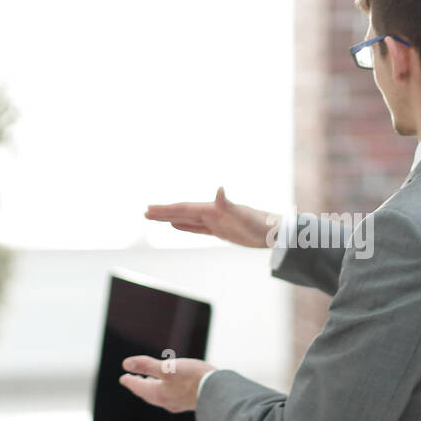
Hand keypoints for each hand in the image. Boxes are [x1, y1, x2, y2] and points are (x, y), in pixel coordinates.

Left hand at [118, 355, 214, 413]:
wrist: (217, 392)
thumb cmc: (192, 378)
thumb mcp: (167, 368)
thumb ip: (147, 365)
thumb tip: (125, 364)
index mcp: (158, 393)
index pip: (139, 387)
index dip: (130, 381)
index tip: (123, 378)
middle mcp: (165, 401)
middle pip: (147, 393)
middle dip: (140, 386)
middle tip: (132, 380)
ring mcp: (177, 403)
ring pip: (159, 396)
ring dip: (152, 388)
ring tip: (150, 381)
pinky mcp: (188, 402)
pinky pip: (170, 397)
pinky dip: (164, 391)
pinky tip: (172, 387)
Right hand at [145, 187, 279, 249]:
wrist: (275, 232)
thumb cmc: (261, 224)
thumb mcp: (244, 216)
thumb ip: (229, 203)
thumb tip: (219, 189)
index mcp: (213, 209)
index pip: (184, 209)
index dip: (166, 209)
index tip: (149, 209)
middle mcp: (212, 213)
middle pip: (182, 212)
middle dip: (163, 212)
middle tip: (145, 212)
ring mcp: (216, 221)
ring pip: (188, 219)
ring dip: (171, 218)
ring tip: (155, 216)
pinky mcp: (221, 231)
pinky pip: (198, 228)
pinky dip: (186, 226)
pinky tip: (177, 225)